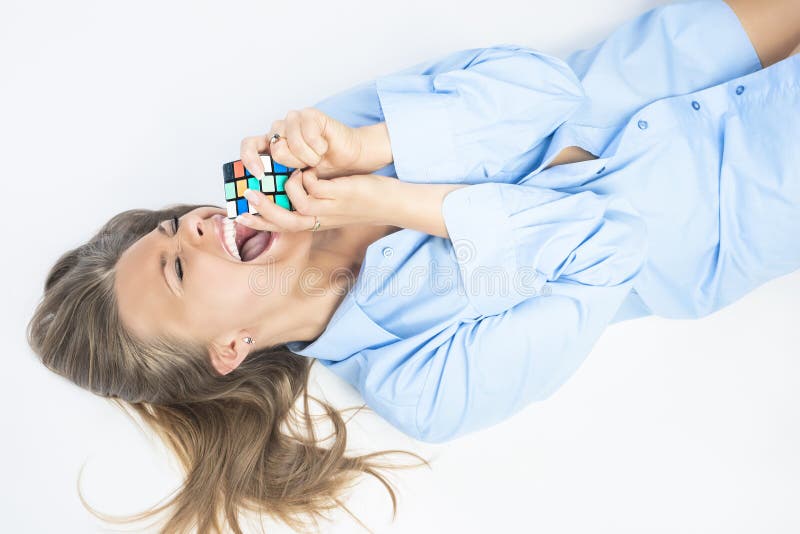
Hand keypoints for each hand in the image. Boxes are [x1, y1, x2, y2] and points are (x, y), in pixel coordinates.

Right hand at [235, 168, 390, 232]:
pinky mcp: (340, 195)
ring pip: (298, 202)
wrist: (391, 203)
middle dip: (264, 208)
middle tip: (249, 193)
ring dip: (290, 186)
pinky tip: (311, 169)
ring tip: (292, 173)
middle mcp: (321, 220)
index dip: (260, 222)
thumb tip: (292, 187)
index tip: (240, 214)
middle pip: (285, 221)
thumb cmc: (361, 201)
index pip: (282, 227)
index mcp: (315, 223)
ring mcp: (330, 209)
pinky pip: (314, 186)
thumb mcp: (333, 204)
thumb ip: (312, 199)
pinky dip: (307, 177)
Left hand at [240, 108, 362, 179]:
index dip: (249, 158)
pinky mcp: (309, 115)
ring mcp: (294, 120)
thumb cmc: (323, 171)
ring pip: (291, 142)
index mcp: (271, 145)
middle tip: (305, 167)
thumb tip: (256, 191)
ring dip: (308, 157)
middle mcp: (280, 130)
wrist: (348, 161)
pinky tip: (324, 147)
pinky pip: (307, 134)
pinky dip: (318, 147)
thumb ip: (276, 181)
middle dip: (292, 164)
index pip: (248, 145)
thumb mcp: (295, 182)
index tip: (259, 174)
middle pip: (275, 148)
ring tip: (317, 158)